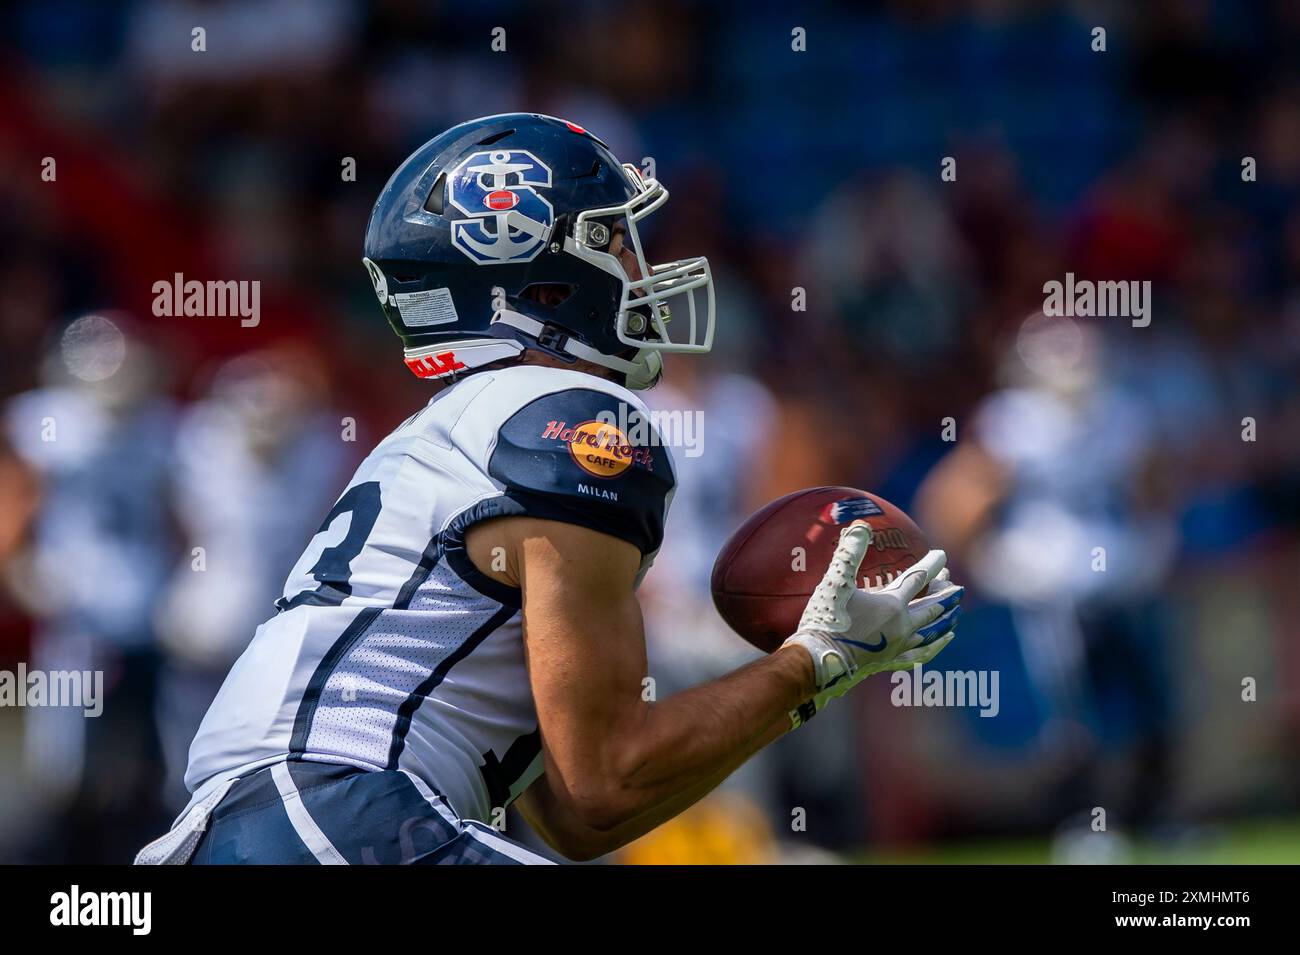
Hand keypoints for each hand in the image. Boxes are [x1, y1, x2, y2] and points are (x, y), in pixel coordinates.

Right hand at [783, 521, 963, 726]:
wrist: (819, 661)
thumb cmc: (826, 619)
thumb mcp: (835, 582)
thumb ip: (850, 553)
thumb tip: (861, 525)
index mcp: (891, 604)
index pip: (917, 579)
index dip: (931, 565)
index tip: (942, 555)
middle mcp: (902, 625)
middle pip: (932, 607)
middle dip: (946, 594)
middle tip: (957, 586)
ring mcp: (898, 646)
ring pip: (932, 631)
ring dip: (946, 619)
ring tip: (957, 612)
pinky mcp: (891, 661)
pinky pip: (922, 654)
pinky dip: (936, 646)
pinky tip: (943, 641)